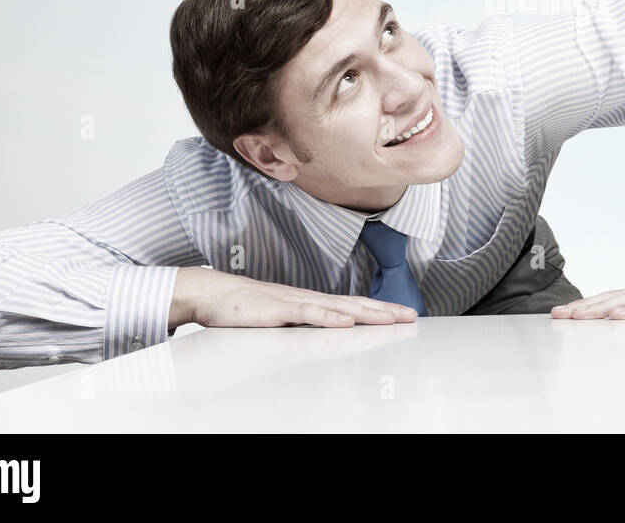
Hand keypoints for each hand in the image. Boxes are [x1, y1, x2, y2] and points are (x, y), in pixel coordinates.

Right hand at [170, 267, 417, 329]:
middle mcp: (309, 299)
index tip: (403, 315)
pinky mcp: (278, 310)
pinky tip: (347, 320)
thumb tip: (324, 332)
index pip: (353, 305)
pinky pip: (308, 313)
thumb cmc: (244, 307)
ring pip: (339, 307)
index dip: (379, 309)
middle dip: (384, 310)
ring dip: (367, 312)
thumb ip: (302, 324)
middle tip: (411, 316)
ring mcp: (295, 303)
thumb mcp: (280, 319)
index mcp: (311, 302)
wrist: (213, 293)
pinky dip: (329, 316)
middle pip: (354, 304)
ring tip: (391, 318)